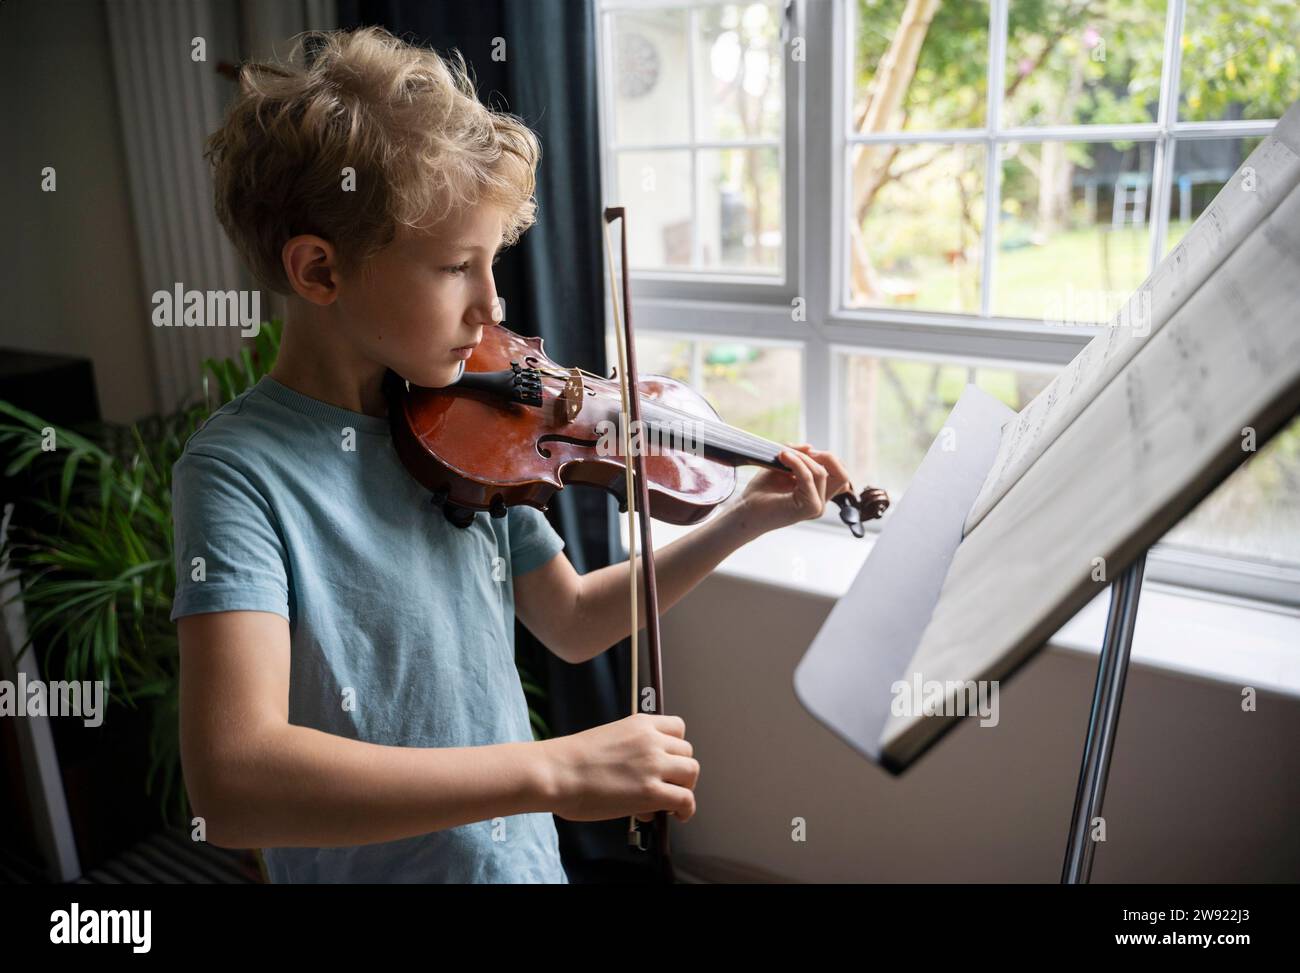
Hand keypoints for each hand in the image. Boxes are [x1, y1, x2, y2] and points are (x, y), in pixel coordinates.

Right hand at [541, 713, 698, 823]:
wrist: (556, 773)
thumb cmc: (571, 760)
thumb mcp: (609, 739)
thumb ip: (633, 752)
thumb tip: (648, 781)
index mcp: (640, 724)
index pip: (678, 728)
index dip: (675, 748)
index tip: (666, 761)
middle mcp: (651, 740)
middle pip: (687, 753)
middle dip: (678, 771)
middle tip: (664, 786)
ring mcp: (653, 765)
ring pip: (691, 773)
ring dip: (683, 788)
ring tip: (669, 802)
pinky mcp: (651, 792)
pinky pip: (685, 800)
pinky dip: (685, 809)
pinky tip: (675, 815)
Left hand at [737, 443, 853, 533]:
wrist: (746, 510)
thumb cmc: (761, 491)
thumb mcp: (781, 465)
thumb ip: (797, 455)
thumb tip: (810, 446)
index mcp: (817, 493)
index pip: (839, 472)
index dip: (826, 457)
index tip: (804, 451)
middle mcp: (820, 502)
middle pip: (842, 474)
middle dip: (825, 457)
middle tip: (803, 452)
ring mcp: (816, 507)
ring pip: (821, 473)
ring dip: (801, 458)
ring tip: (783, 455)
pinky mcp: (809, 507)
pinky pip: (809, 477)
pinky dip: (796, 463)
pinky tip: (783, 457)